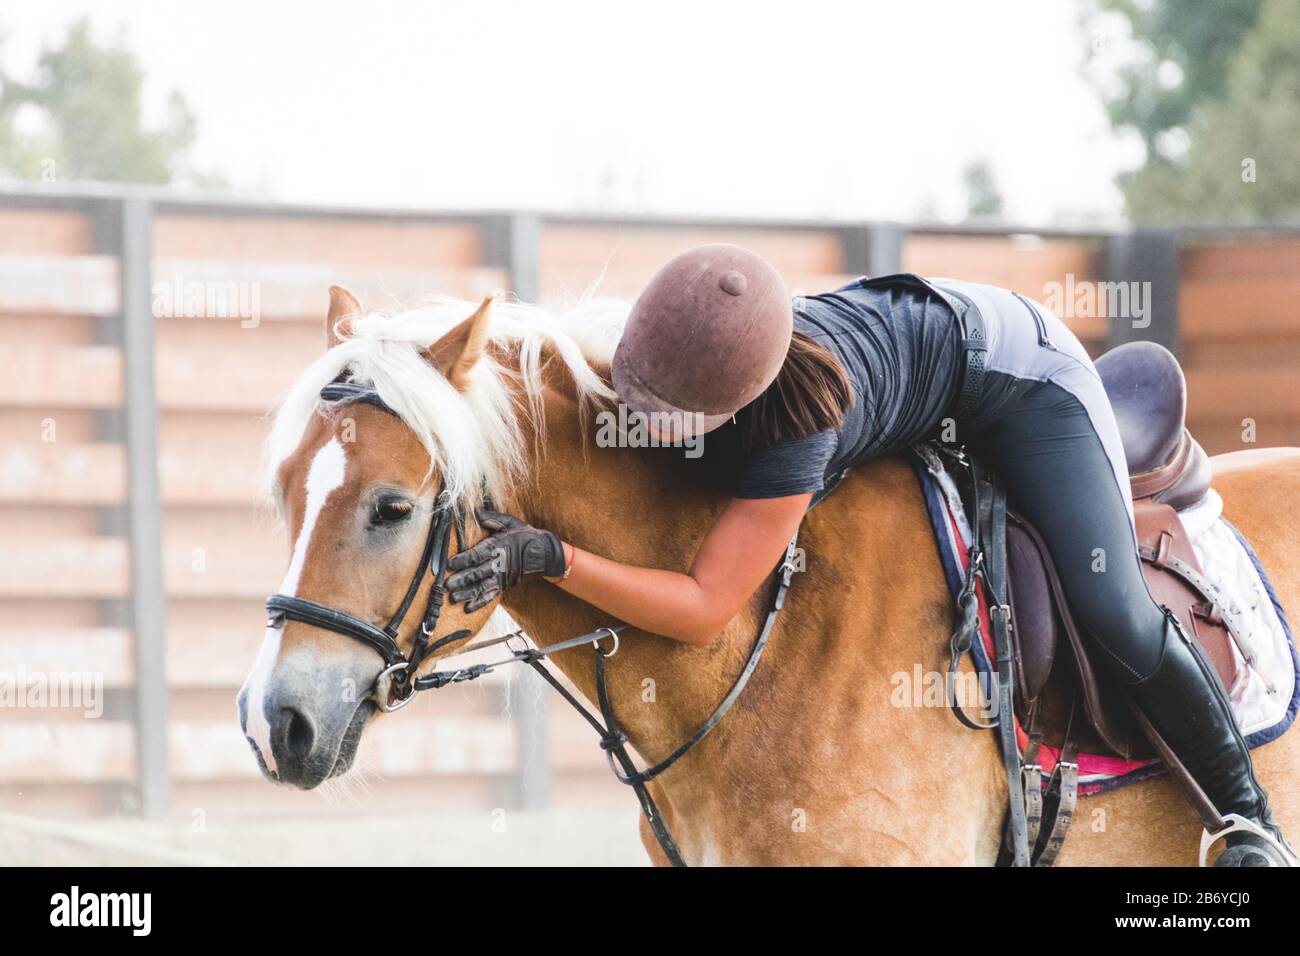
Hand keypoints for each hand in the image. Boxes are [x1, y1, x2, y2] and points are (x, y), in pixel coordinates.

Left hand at [446, 509, 565, 611]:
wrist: (543, 552)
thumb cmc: (524, 535)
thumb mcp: (510, 522)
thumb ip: (492, 518)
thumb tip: (476, 510)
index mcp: (497, 546)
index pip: (477, 554)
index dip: (463, 560)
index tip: (450, 564)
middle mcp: (498, 563)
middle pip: (477, 573)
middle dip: (462, 579)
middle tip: (448, 584)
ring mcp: (501, 576)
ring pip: (482, 587)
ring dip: (467, 593)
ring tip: (453, 598)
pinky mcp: (503, 585)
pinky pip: (490, 595)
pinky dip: (479, 602)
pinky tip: (468, 607)